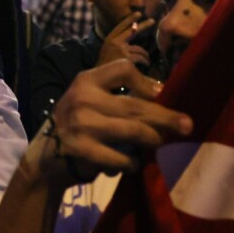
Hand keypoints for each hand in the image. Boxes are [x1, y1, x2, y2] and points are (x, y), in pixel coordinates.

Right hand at [38, 60, 191, 184]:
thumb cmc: (77, 122)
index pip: (123, 68)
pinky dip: (132, 163)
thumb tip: (161, 97)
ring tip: (160, 143)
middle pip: (135, 105)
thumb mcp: (89, 99)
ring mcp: (81, 124)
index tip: (159, 94)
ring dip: (152, 139)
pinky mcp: (82, 149)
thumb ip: (115, 95)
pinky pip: (121, 158)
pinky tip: (134, 163)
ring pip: (132, 131)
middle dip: (165, 116)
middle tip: (187, 125)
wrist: (46, 154)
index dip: (146, 81)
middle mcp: (83, 98)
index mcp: (86, 80)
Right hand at [96, 13, 153, 68]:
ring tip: (147, 61)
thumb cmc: (105, 66)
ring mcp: (121, 49)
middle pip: (132, 30)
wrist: (100, 77)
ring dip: (145, 56)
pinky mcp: (126, 58)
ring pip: (140, 50)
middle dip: (144, 25)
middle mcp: (114, 41)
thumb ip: (118, 45)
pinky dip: (145, 62)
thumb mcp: (108, 51)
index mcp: (109, 39)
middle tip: (152, 21)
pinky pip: (140, 58)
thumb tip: (132, 44)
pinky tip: (146, 65)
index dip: (130, 19)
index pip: (121, 26)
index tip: (138, 14)